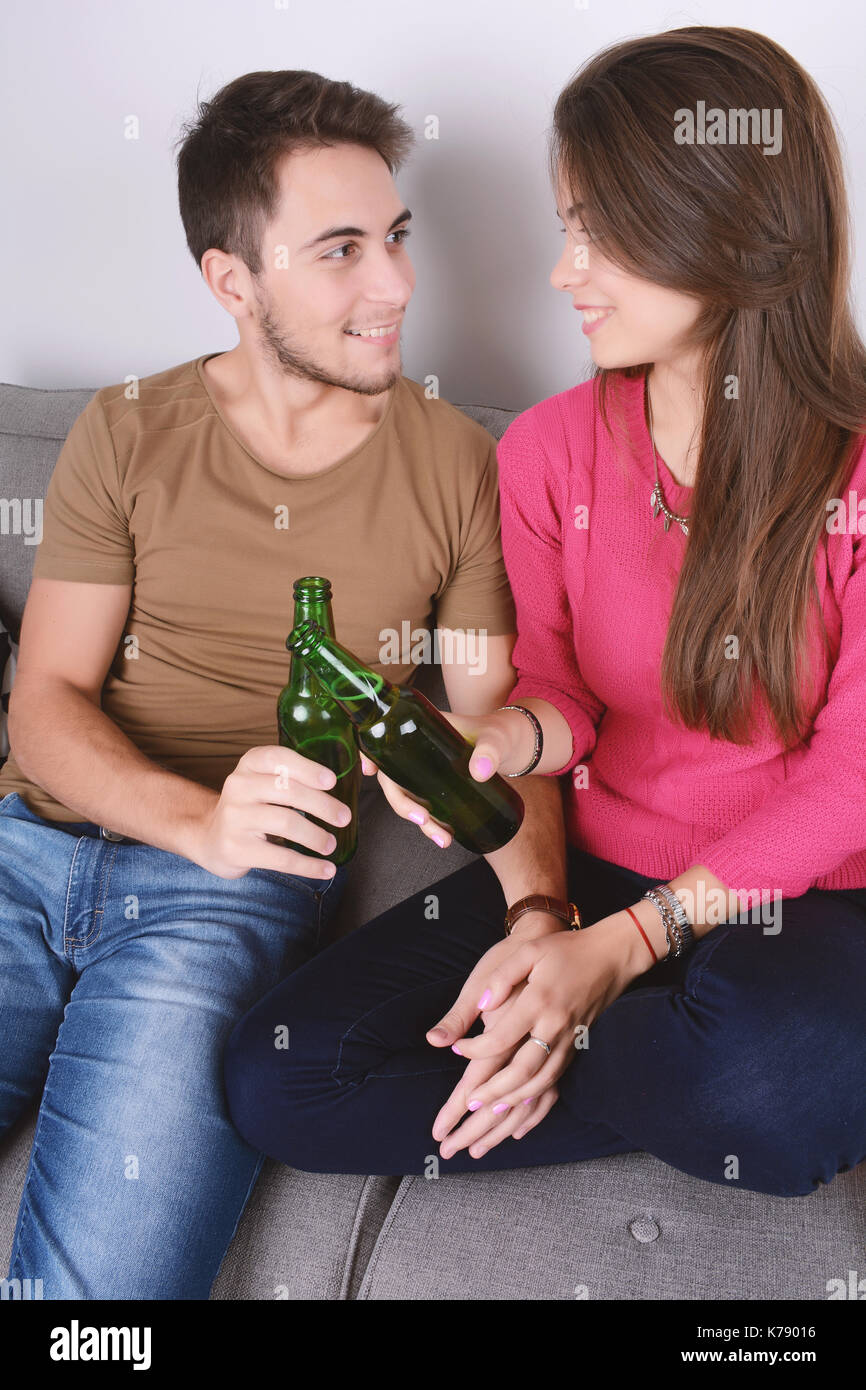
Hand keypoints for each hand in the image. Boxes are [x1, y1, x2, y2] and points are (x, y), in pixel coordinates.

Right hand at [189, 744, 350, 879]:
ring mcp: (234, 818)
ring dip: (316, 836)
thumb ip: (290, 777)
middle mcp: (238, 786)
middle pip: (288, 791)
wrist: (209, 837)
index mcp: (249, 765)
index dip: (306, 768)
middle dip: (322, 805)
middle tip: (344, 817)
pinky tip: (325, 869)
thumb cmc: (249, 807)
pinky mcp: (236, 849)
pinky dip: (308, 865)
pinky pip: (281, 857)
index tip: (331, 781)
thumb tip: (337, 788)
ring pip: (286, 823)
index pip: (277, 758)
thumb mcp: (261, 782)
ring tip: (330, 844)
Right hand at [357, 706, 534, 846]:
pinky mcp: (436, 786)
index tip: (370, 771)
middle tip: (422, 820)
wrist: (510, 748)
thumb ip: (489, 751)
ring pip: (409, 797)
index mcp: (424, 729)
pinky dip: (431, 824)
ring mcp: (425, 770)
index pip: (387, 739)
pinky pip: (424, 806)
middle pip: (393, 778)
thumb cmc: (500, 735)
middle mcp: (418, 750)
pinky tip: (445, 837)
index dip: (371, 754)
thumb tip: (480, 771)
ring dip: (419, 822)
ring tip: (443, 839)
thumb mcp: (495, 740)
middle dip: (402, 804)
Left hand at [432, 912, 644, 1157]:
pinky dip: (538, 1099)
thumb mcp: (529, 951)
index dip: (475, 1049)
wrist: (611, 955)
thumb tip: (482, 1005)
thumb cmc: (564, 950)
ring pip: (541, 1082)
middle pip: (522, 1071)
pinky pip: (557, 1080)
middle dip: (493, 1092)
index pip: (501, 1037)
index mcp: (539, 1002)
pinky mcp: (577, 1045)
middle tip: (468, 1104)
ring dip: (514, 1101)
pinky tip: (523, 1110)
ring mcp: (570, 1039)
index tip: (458, 1049)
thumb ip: (502, 977)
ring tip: (490, 1112)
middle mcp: (555, 1025)